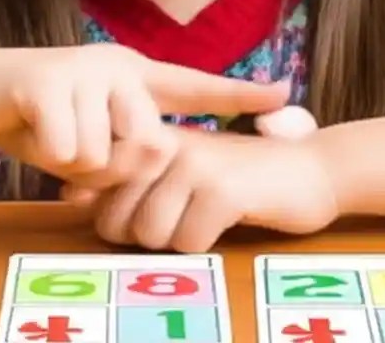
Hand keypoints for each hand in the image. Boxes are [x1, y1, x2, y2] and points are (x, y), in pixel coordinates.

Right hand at [0, 43, 289, 176]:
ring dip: (75, 165)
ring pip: (106, 155)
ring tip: (48, 135)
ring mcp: (84, 70)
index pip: (193, 86)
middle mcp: (117, 65)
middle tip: (76, 154)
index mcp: (131, 74)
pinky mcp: (49, 83)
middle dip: (115, 171)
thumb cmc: (29, 117)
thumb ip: (120, 150)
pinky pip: (69, 151)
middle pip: (151, 146)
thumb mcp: (84, 137)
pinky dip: (47, 157)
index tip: (284, 92)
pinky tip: (28, 128)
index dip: (238, 94)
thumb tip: (155, 172)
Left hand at [61, 125, 337, 251]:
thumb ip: (128, 183)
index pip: (98, 195)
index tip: (154, 211)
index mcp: (150, 140)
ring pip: (151, 235)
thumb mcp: (179, 174)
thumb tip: (71, 196)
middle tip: (183, 220)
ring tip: (205, 218)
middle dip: (145, 237)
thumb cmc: (241, 179)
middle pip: (117, 222)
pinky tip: (227, 220)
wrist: (313, 170)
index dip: (117, 220)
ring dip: (178, 242)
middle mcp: (165, 146)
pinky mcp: (223, 190)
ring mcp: (194, 165)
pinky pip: (189, 242)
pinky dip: (206, 244)